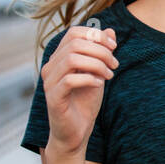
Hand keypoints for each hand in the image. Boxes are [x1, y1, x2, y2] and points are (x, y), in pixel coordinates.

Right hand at [44, 25, 117, 154]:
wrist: (76, 133)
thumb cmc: (84, 102)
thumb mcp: (98, 73)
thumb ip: (102, 52)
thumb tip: (110, 30)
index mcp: (59, 58)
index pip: (73, 32)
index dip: (96, 35)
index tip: (113, 47)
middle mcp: (50, 66)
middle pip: (75, 43)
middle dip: (101, 50)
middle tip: (115, 64)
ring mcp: (49, 82)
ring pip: (71, 58)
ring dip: (97, 64)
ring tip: (109, 75)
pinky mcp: (53, 98)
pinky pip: (69, 80)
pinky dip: (89, 79)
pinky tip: (99, 85)